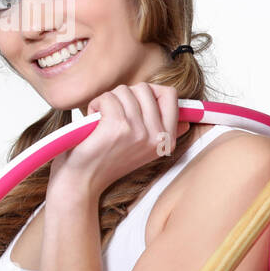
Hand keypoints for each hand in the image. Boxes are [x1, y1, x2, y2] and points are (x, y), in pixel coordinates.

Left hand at [49, 83, 189, 195]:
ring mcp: (139, 131)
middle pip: (145, 89)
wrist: (83, 181)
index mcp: (167, 140)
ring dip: (108, 100)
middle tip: (114, 114)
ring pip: (124, 91)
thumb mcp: (144, 150)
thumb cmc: (108, 162)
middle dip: (125, 95)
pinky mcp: (118, 127)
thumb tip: (186, 123)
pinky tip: (93, 121)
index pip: (170, 95)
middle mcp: (157, 136)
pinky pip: (108, 98)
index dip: (151, 92)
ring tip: (102, 120)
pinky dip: (96, 105)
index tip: (136, 103)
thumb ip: (165, 134)